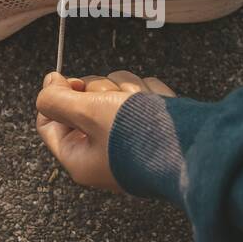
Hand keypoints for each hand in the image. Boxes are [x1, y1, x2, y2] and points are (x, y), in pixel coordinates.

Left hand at [36, 71, 176, 190]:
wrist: (194, 147)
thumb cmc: (139, 139)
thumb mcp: (88, 113)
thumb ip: (58, 99)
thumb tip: (48, 83)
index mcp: (79, 158)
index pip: (48, 123)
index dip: (57, 97)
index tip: (72, 82)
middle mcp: (101, 152)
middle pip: (83, 102)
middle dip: (101, 91)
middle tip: (114, 99)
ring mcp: (128, 141)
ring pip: (113, 93)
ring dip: (128, 90)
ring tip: (142, 104)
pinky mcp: (151, 128)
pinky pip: (140, 96)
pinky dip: (149, 95)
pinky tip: (158, 107)